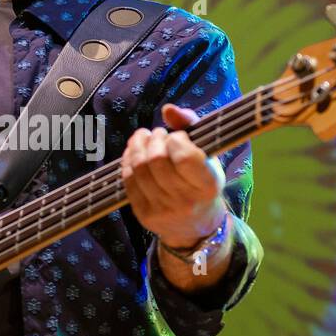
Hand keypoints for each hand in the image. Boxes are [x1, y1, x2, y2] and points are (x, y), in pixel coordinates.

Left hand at [121, 103, 226, 248]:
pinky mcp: (144, 215)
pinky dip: (128, 160)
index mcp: (208, 186)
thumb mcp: (208, 156)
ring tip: (144, 137)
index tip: (177, 136)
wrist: (195, 228)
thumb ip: (191, 126)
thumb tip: (168, 108)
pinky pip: (128, 180)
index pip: (184, 156)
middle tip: (158, 134)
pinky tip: (134, 151)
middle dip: (154, 139)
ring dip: (138, 145)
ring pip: (139, 168)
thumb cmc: (202, 183)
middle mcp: (186, 201)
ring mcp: (163, 210)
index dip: (176, 139)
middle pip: (156, 160)